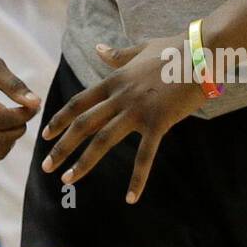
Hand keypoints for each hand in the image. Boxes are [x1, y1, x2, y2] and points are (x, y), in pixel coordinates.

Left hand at [40, 37, 208, 202]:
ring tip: (68, 179)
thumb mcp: (140, 50)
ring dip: (83, 162)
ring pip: (103, 140)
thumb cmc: (174, 50)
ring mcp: (137, 110)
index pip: (79, 103)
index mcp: (114, 80)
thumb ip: (118, 55)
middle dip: (62, 146)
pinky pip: (145, 155)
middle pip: (83, 124)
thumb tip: (98, 49)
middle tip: (46, 166)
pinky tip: (130, 198)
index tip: (45, 134)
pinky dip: (137, 178)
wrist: (201, 52)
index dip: (60, 119)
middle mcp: (120, 96)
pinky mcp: (158, 122)